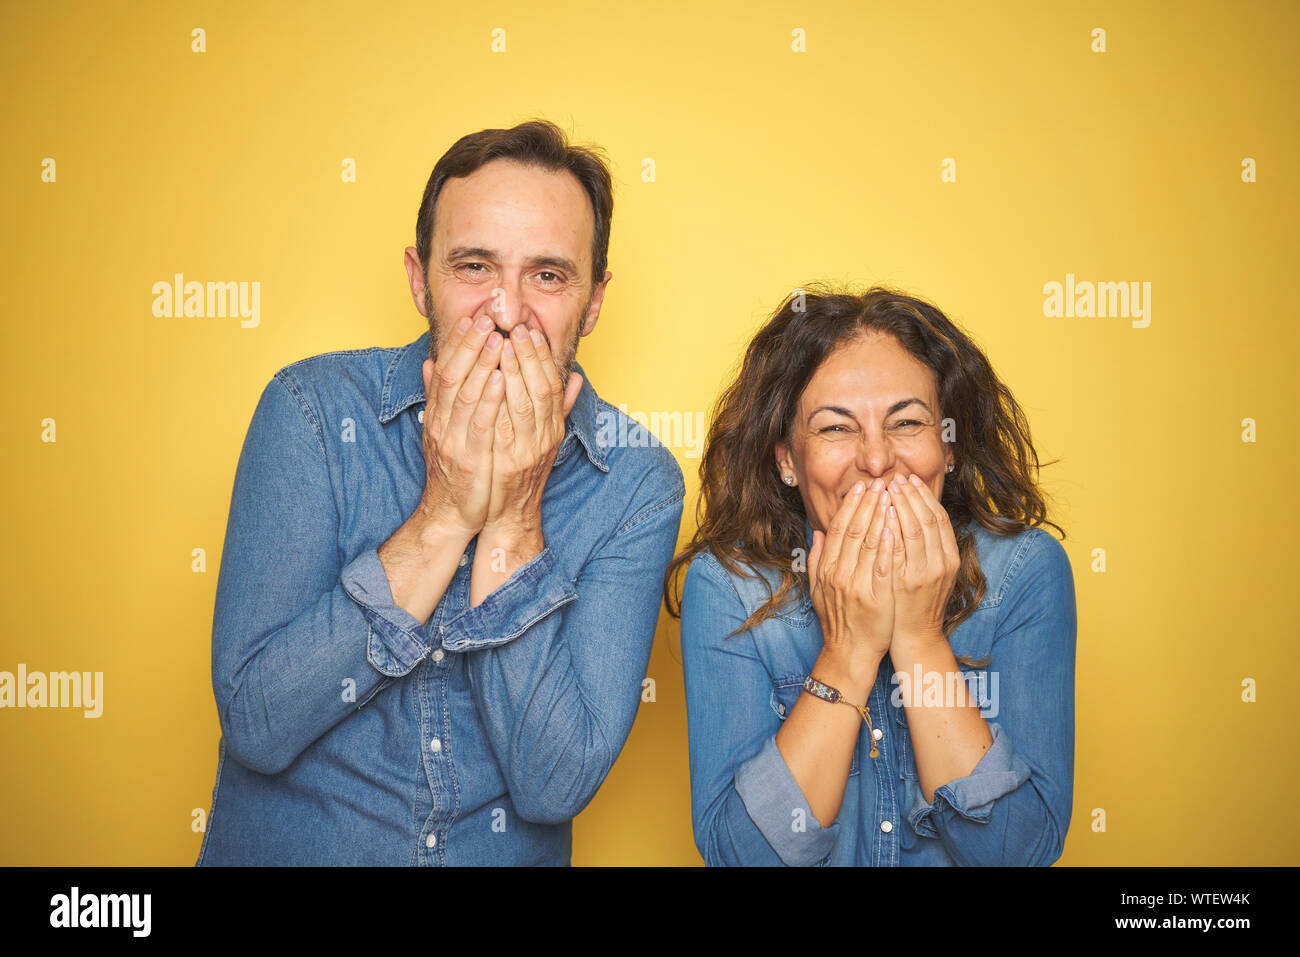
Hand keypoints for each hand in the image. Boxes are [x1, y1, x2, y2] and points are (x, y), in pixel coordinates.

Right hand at [416, 314, 504, 536]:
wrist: (451, 513)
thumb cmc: (454, 471)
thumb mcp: (443, 429)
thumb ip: (438, 397)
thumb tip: (429, 362)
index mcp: (438, 415)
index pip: (446, 371)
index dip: (458, 344)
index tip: (472, 319)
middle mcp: (441, 423)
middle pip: (454, 375)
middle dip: (471, 345)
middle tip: (486, 318)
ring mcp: (453, 440)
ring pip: (467, 394)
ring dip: (482, 365)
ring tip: (497, 338)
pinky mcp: (470, 458)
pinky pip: (480, 424)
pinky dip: (490, 400)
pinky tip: (501, 379)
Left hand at [485, 323, 581, 534]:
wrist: (507, 516)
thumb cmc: (521, 474)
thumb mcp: (544, 439)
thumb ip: (558, 408)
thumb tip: (576, 377)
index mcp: (552, 429)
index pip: (552, 384)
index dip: (542, 356)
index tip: (531, 331)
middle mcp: (544, 438)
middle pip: (541, 388)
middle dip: (529, 355)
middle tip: (516, 327)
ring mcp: (527, 451)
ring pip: (525, 402)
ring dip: (514, 370)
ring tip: (502, 343)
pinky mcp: (508, 463)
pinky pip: (504, 425)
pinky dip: (498, 399)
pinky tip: (490, 378)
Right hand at [807, 480, 896, 682]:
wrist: (850, 652)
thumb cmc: (838, 619)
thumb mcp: (818, 589)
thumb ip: (817, 560)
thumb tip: (818, 533)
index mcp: (827, 569)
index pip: (838, 528)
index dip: (849, 506)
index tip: (860, 487)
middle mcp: (839, 574)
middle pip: (854, 530)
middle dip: (867, 503)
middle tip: (879, 482)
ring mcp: (857, 585)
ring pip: (869, 542)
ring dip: (880, 515)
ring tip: (890, 495)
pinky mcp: (876, 597)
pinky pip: (883, 565)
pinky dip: (887, 544)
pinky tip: (894, 526)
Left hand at [884, 474, 959, 643]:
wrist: (915, 636)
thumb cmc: (917, 602)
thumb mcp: (932, 573)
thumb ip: (928, 547)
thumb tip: (914, 514)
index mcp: (950, 559)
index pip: (940, 518)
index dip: (926, 497)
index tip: (912, 479)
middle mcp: (941, 564)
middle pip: (929, 519)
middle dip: (912, 495)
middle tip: (897, 477)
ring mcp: (924, 573)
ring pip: (916, 530)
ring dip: (902, 505)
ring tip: (888, 488)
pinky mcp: (906, 583)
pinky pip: (900, 550)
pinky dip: (893, 529)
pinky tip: (884, 513)